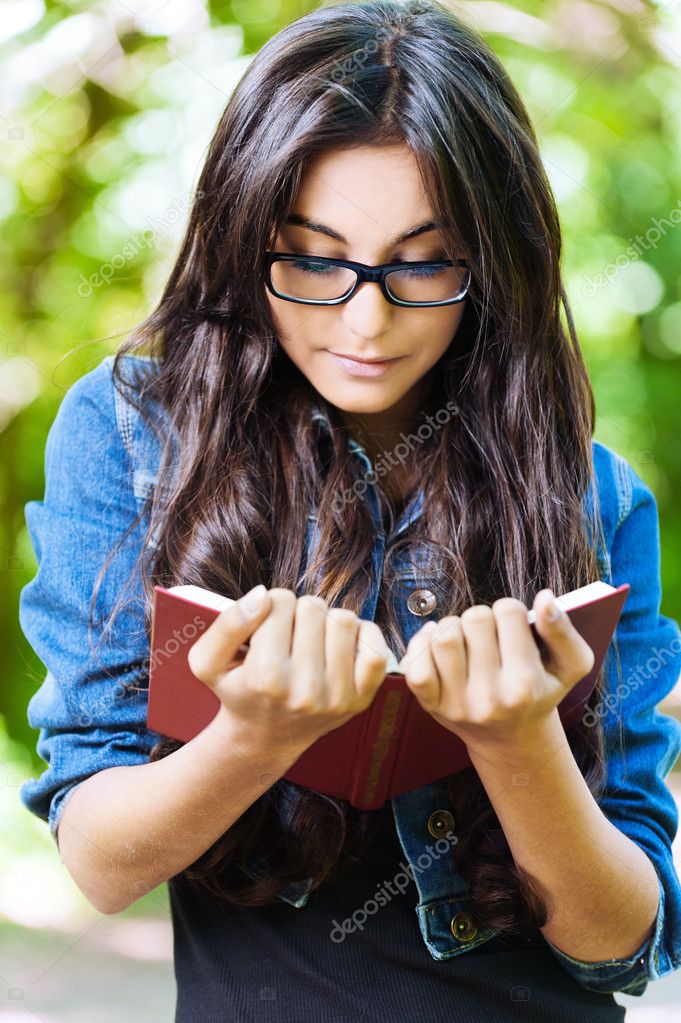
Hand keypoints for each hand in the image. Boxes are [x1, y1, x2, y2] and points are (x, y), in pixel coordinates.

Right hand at [187, 586, 390, 751]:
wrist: (263, 737)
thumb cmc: (237, 690)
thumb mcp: (208, 661)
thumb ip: (228, 623)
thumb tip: (263, 595)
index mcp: (265, 676)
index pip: (279, 600)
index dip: (269, 607)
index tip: (264, 628)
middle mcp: (304, 689)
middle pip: (313, 606)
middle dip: (297, 613)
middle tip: (287, 637)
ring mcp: (336, 697)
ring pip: (343, 619)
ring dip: (326, 622)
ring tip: (310, 641)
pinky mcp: (359, 701)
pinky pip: (377, 649)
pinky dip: (363, 636)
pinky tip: (340, 645)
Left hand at [398, 589, 594, 753]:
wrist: (512, 738)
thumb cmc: (541, 692)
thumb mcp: (569, 666)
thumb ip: (563, 630)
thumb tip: (545, 597)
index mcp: (525, 686)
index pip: (508, 611)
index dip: (512, 612)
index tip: (514, 629)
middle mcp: (490, 699)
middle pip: (475, 618)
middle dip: (484, 618)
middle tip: (491, 636)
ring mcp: (457, 704)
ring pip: (444, 635)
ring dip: (455, 627)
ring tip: (467, 639)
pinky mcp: (431, 705)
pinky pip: (415, 662)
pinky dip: (423, 643)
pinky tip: (437, 643)